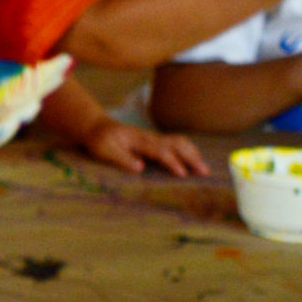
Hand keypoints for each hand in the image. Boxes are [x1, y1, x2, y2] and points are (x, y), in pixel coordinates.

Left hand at [79, 119, 210, 175]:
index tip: (183, 174)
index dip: (172, 162)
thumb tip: (140, 167)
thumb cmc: (99, 141)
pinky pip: (175, 143)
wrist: (96, 127)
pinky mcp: (154, 140)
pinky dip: (188, 150)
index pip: (159, 151)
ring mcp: (153, 137)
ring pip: (178, 141)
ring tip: (204, 168)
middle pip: (175, 143)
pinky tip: (195, 160)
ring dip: (192, 153)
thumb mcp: (104, 151)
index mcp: (138, 140)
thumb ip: (122, 158)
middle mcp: (149, 137)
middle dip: (191, 157)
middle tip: (204, 172)